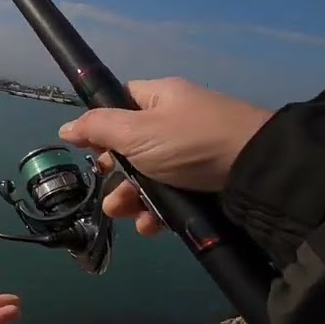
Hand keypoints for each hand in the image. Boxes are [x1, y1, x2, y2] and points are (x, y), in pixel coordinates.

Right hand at [57, 77, 272, 236]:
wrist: (257, 170)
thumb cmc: (191, 142)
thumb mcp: (137, 132)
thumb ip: (98, 128)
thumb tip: (67, 127)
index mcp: (160, 97)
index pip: (122, 101)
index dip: (100, 125)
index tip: (88, 150)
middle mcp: (176, 121)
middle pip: (133, 145)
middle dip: (115, 174)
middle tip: (108, 191)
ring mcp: (193, 152)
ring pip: (151, 174)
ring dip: (133, 197)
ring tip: (127, 215)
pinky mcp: (206, 181)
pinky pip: (173, 193)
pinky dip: (159, 210)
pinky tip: (152, 225)